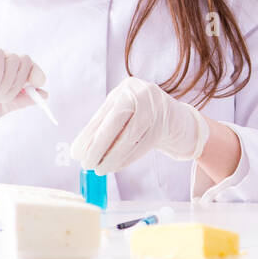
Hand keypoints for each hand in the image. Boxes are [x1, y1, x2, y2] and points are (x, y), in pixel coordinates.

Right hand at [0, 45, 42, 143]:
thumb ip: (17, 101)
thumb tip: (44, 94)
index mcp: (6, 79)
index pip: (30, 68)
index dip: (37, 75)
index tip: (35, 86)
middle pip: (25, 61)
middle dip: (19, 83)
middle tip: (1, 100)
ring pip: (13, 58)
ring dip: (7, 82)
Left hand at [70, 76, 209, 174]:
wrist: (181, 121)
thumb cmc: (147, 120)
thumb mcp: (127, 116)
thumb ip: (108, 127)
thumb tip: (82, 150)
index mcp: (127, 88)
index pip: (103, 114)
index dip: (88, 135)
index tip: (76, 153)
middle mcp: (141, 92)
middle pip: (115, 120)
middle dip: (98, 145)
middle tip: (86, 164)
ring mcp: (156, 107)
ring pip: (129, 136)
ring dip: (112, 156)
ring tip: (99, 169)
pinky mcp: (166, 124)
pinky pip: (142, 145)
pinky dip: (126, 158)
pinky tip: (115, 166)